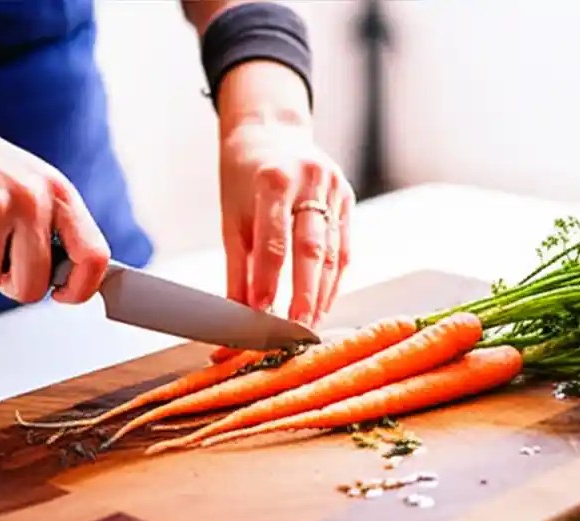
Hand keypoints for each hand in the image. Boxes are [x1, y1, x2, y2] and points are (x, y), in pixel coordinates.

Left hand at [218, 117, 353, 327]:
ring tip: (310, 324)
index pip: (273, 241)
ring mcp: (333, 188)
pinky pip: (344, 247)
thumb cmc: (245, 174)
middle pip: (311, 249)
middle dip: (304, 294)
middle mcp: (309, 180)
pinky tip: (324, 301)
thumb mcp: (233, 215)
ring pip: (333, 252)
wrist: (271, 131)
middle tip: (297, 329)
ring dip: (322, 293)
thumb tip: (238, 312)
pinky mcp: (347, 197)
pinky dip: (335, 278)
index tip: (261, 313)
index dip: (268, 280)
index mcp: (274, 179)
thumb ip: (238, 266)